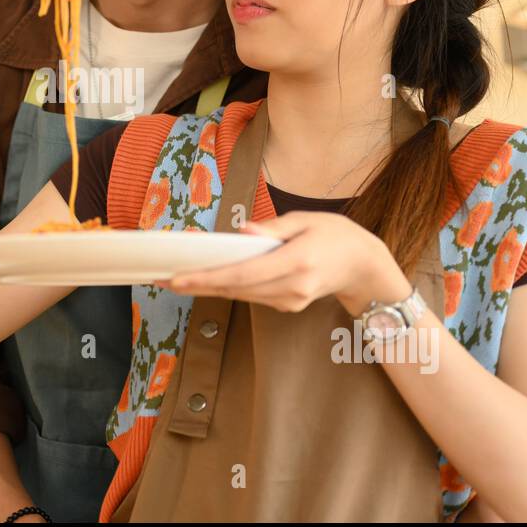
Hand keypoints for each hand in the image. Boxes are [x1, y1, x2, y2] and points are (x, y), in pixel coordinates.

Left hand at [163, 212, 409, 315]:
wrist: (364, 267)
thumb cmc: (335, 235)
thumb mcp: (307, 220)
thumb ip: (274, 228)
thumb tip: (242, 232)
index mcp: (297, 262)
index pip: (244, 274)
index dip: (208, 278)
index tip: (179, 278)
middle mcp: (293, 287)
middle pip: (236, 288)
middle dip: (197, 284)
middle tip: (162, 279)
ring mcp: (291, 301)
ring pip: (240, 295)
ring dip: (208, 288)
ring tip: (175, 279)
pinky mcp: (289, 306)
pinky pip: (252, 296)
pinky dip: (229, 288)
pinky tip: (207, 280)